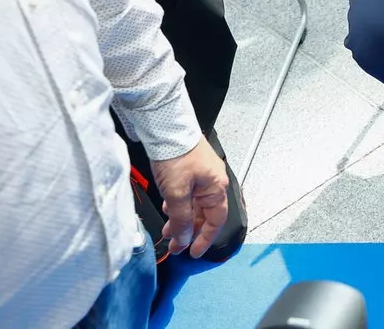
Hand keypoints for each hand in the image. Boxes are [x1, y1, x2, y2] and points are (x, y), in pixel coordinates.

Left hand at [150, 139, 230, 257]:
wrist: (167, 129)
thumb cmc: (176, 157)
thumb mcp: (177, 194)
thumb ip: (181, 219)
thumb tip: (184, 238)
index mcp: (216, 188)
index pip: (216, 221)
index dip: (205, 239)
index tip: (192, 253)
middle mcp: (213, 182)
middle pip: (204, 215)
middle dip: (189, 231)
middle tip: (174, 245)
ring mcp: (203, 176)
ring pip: (195, 206)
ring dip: (182, 220)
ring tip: (167, 231)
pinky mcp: (192, 170)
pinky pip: (189, 195)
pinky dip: (179, 207)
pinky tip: (168, 210)